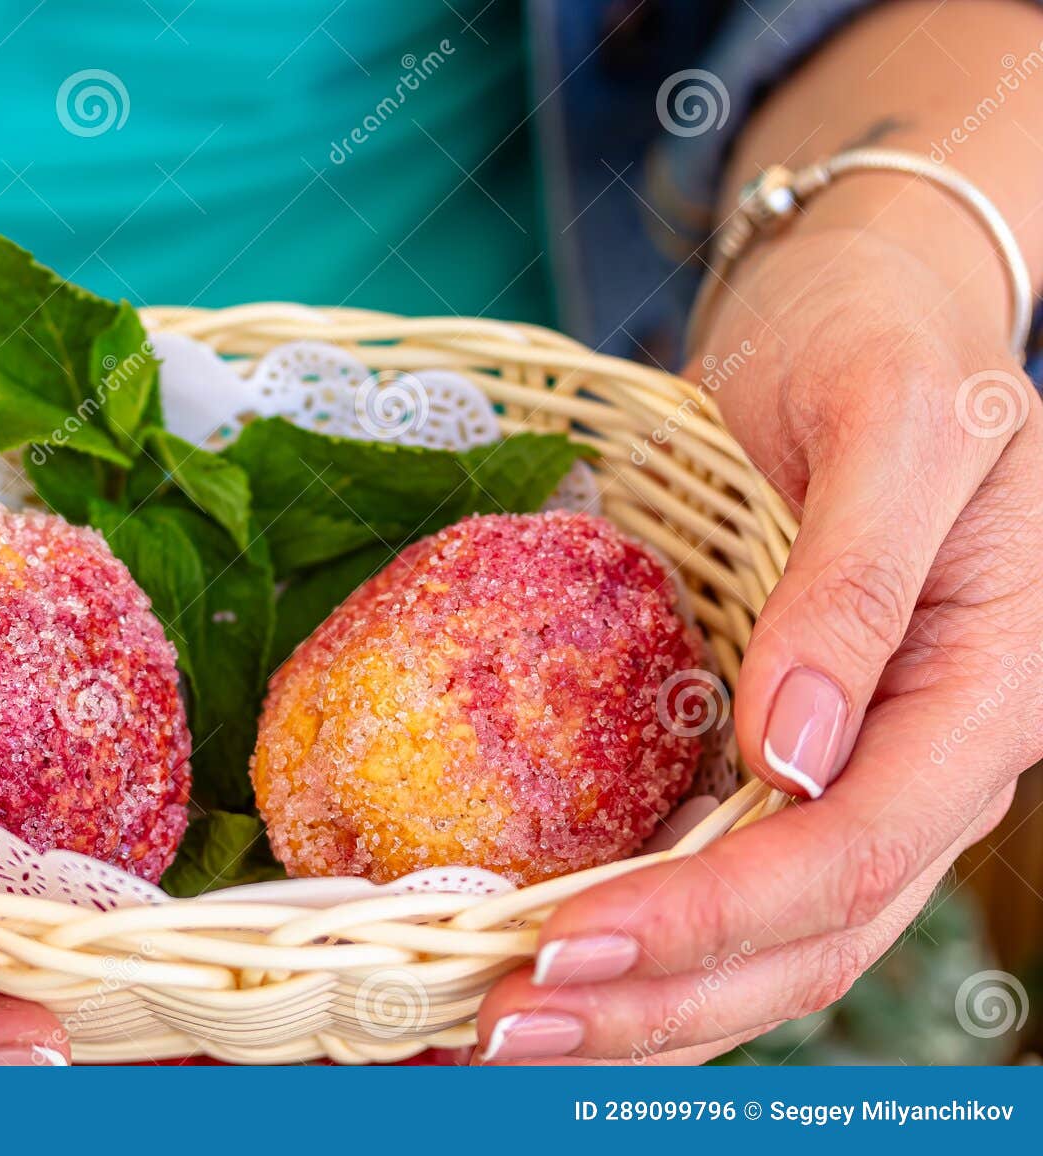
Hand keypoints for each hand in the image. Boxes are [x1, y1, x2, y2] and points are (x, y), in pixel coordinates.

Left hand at [473, 226, 1040, 1063]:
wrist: (865, 314)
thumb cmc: (887, 345)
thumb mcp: (894, 426)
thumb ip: (856, 585)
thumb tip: (797, 754)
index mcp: (988, 691)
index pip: (855, 851)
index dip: (714, 918)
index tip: (572, 947)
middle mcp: (930, 758)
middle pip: (810, 934)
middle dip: (662, 1000)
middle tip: (507, 1031)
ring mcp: (863, 766)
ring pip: (775, 937)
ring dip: (649, 1003)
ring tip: (508, 1034)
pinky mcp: (796, 753)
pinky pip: (736, 875)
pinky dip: (652, 937)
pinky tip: (559, 965)